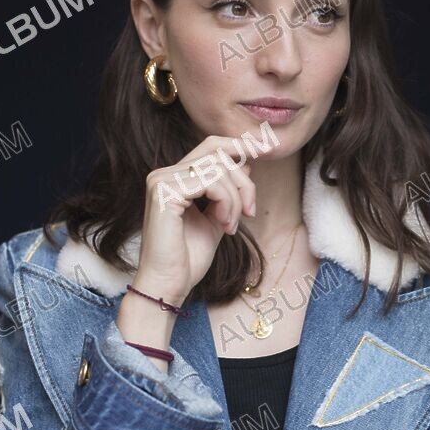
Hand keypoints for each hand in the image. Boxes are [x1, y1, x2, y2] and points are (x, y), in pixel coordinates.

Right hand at [138, 135, 260, 300]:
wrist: (169, 285)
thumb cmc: (188, 259)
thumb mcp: (217, 219)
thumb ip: (228, 192)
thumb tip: (246, 163)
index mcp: (174, 178)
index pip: (210, 147)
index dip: (239, 144)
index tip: (268, 148)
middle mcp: (164, 174)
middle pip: (218, 154)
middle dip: (244, 180)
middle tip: (250, 211)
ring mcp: (162, 180)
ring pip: (218, 168)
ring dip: (236, 198)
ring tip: (231, 226)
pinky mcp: (164, 191)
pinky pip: (212, 182)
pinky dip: (227, 204)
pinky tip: (224, 226)